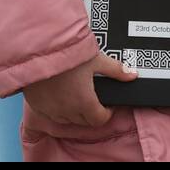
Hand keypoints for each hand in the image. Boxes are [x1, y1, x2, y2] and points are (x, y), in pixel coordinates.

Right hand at [22, 52, 136, 126]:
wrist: (38, 48)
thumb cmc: (67, 52)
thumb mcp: (96, 59)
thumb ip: (115, 70)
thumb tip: (132, 75)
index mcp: (84, 102)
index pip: (100, 120)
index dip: (107, 113)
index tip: (108, 105)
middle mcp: (67, 110)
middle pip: (84, 121)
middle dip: (92, 112)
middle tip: (93, 97)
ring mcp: (50, 109)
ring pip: (66, 119)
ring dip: (74, 112)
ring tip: (76, 94)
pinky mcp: (37, 105)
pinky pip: (50, 114)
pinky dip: (57, 108)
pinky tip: (59, 94)